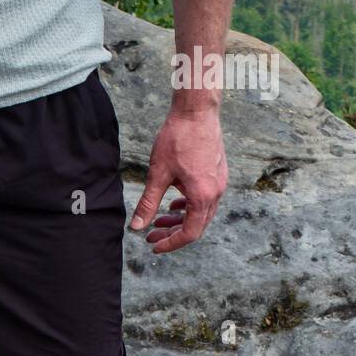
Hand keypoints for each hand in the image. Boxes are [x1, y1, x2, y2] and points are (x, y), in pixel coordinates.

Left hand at [129, 107, 227, 253]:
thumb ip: (148, 203)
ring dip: (180, 220)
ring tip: (159, 220)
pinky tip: (173, 204)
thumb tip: (136, 227)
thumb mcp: (158, 174)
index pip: (189, 233)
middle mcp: (216, 192)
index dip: (171, 243)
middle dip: (173, 233)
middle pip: (196, 226)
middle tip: (151, 235)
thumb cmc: (178, 138)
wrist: (196, 110)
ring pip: (200, 213)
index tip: (154, 245)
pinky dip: (188, 206)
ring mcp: (219, 182)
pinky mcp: (217, 173)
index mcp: (203, 196)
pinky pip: (205, 199)